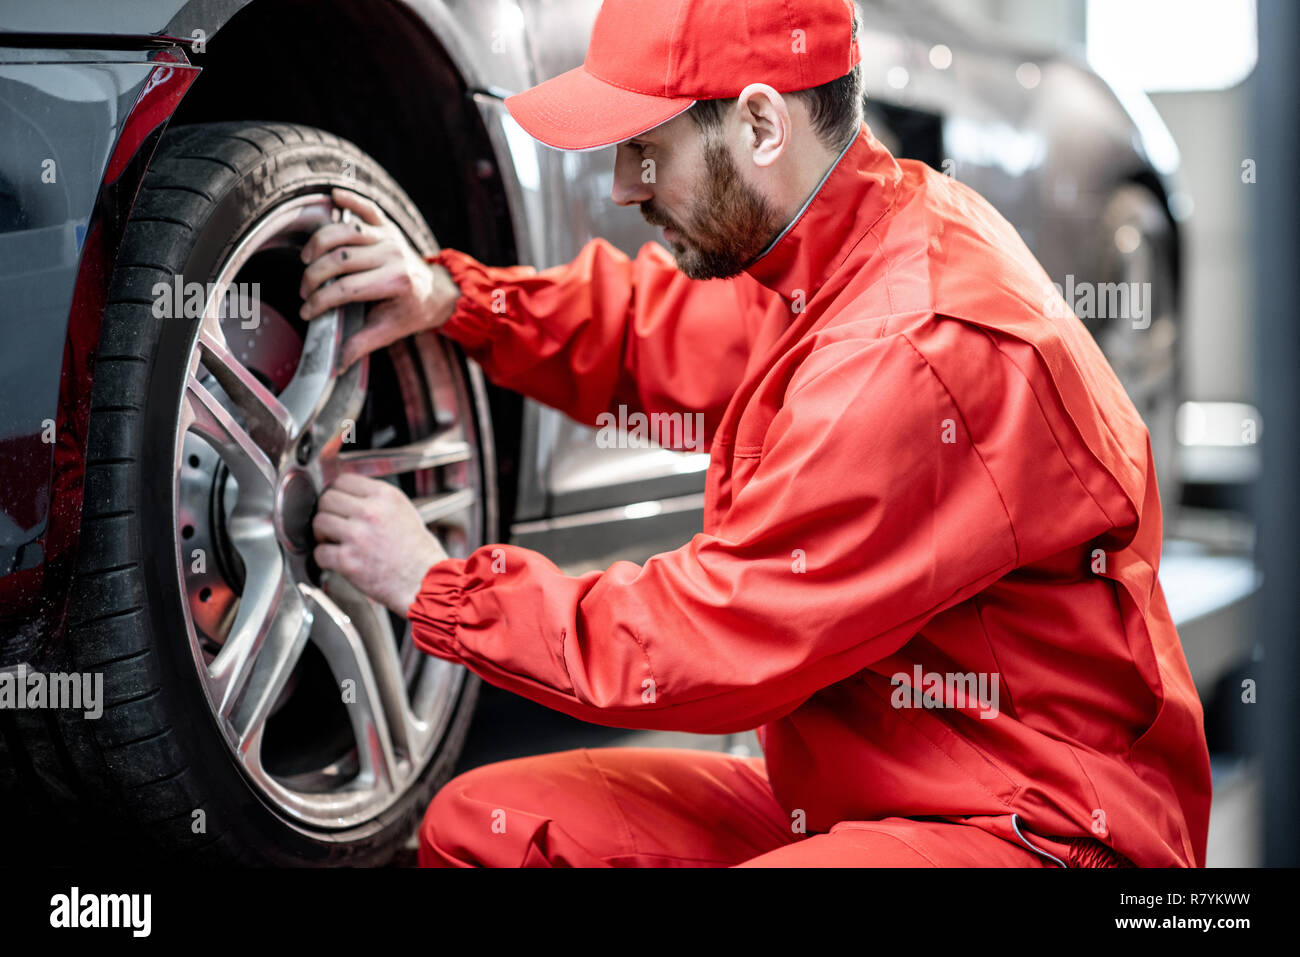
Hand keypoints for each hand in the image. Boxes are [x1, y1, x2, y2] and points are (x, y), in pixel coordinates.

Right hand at [299, 188, 461, 367]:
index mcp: (395, 283)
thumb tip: (335, 366)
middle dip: (313, 277)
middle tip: (305, 291)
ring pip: (343, 231)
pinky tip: (331, 197)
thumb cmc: (410, 311)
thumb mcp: (389, 331)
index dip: (320, 301)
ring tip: (306, 261)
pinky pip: (365, 206)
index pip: (346, 290)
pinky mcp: (386, 224)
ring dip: (318, 244)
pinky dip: (348, 198)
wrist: (436, 291)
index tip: (307, 311)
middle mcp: (392, 255)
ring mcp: (389, 236)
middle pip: (338, 260)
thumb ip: (361, 345)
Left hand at [312, 473, 448, 614]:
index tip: (337, 503)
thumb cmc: (418, 551)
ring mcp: (357, 536)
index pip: (343, 480)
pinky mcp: (348, 560)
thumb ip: (377, 500)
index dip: (337, 492)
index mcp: (385, 496)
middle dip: (328, 512)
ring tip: (333, 541)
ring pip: (319, 522)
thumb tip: (350, 497)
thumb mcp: (404, 511)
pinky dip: (324, 558)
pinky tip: (336, 560)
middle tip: (333, 524)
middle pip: (327, 499)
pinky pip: (320, 552)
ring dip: (322, 533)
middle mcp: (370, 512)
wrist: (425, 581)